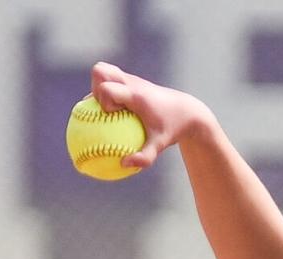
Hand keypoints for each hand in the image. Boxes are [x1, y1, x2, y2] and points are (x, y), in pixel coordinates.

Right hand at [90, 61, 212, 172]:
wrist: (187, 111)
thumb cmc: (173, 129)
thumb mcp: (161, 145)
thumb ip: (145, 157)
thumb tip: (123, 164)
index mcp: (136, 95)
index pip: (108, 89)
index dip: (103, 101)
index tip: (113, 115)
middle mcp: (131, 82)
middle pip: (100, 71)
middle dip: (95, 88)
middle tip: (104, 108)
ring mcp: (131, 79)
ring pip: (103, 70)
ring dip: (98, 87)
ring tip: (106, 108)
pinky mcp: (131, 81)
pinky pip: (110, 80)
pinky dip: (106, 92)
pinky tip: (110, 112)